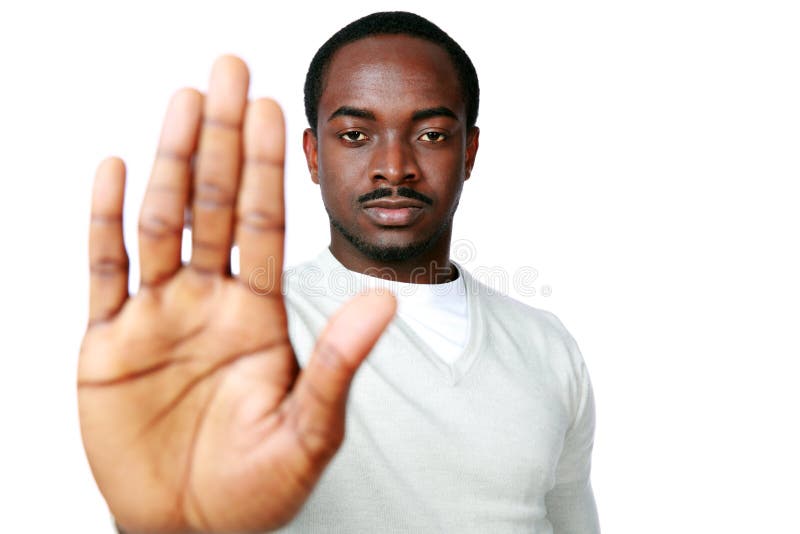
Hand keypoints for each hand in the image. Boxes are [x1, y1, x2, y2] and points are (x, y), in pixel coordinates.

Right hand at [78, 56, 395, 533]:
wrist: (191, 529)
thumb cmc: (255, 488)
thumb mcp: (308, 431)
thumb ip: (340, 363)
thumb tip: (386, 301)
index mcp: (257, 315)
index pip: (266, 224)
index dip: (269, 167)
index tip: (273, 108)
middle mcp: (208, 302)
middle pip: (217, 205)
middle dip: (224, 139)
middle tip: (229, 69)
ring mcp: (157, 316)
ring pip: (162, 222)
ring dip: (172, 161)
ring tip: (184, 100)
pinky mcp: (107, 343)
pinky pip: (103, 269)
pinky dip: (105, 220)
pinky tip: (115, 169)